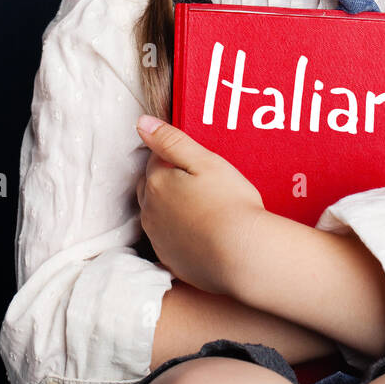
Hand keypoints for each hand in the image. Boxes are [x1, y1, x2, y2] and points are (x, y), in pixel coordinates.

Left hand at [134, 115, 264, 296]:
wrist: (243, 254)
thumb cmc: (230, 203)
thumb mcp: (205, 161)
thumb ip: (171, 141)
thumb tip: (142, 123)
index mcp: (157, 183)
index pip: (155, 160)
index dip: (174, 158)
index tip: (194, 163)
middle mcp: (150, 211)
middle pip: (150, 188)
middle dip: (165, 182)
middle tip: (196, 182)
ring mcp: (158, 239)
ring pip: (155, 215)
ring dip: (169, 208)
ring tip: (199, 207)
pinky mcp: (170, 260)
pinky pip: (167, 240)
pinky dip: (177, 234)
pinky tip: (199, 232)